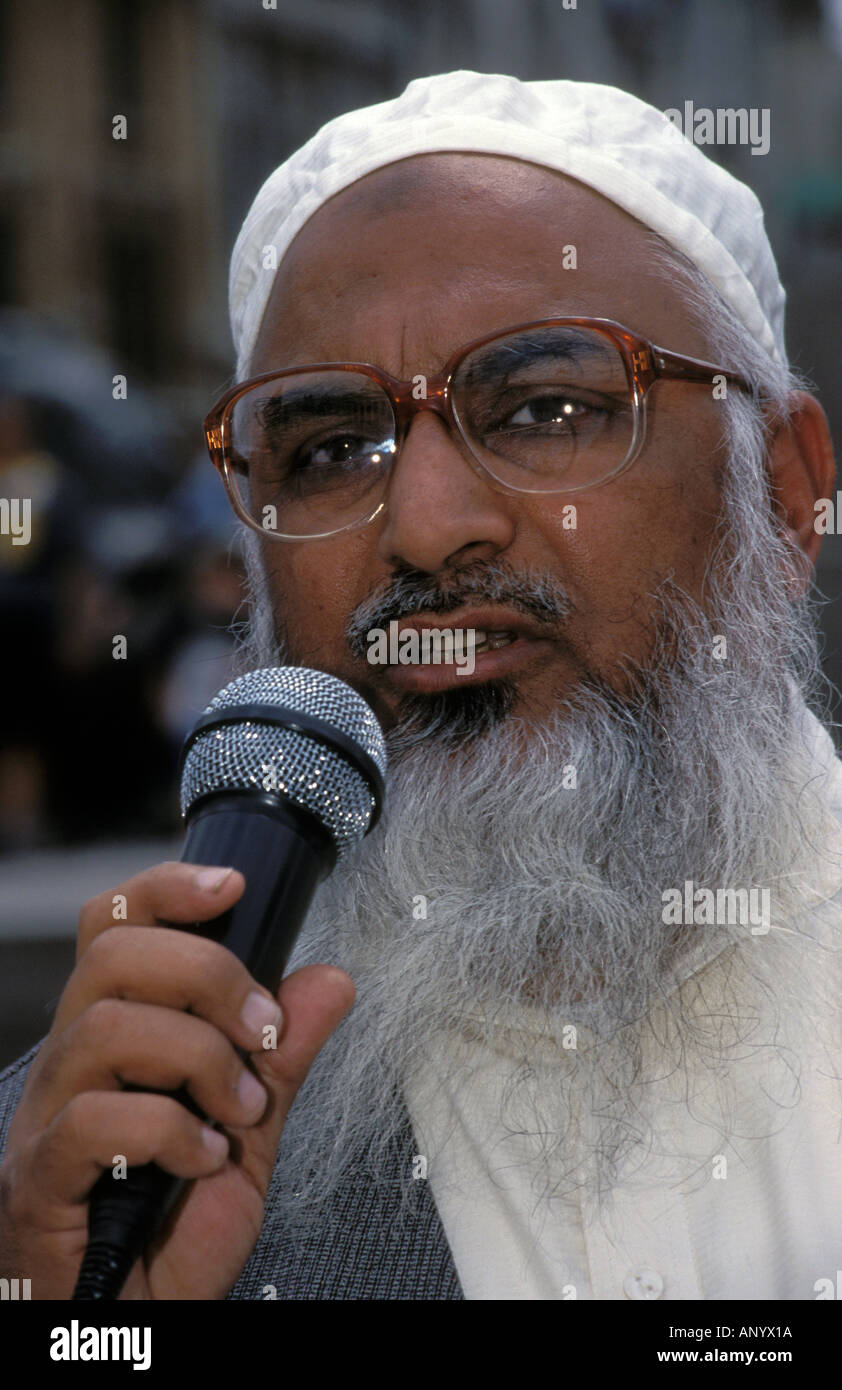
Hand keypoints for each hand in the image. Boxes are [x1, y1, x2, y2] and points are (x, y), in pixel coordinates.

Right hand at [0, 861, 353, 1298]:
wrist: (141, 1324)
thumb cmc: (177, 1231)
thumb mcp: (250, 1131)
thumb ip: (281, 1057)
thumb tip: (329, 980)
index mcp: (114, 1037)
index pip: (114, 927)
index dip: (166, 889)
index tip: (233, 887)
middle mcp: (70, 1065)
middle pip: (113, 956)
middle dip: (207, 974)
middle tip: (261, 1030)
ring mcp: (47, 1119)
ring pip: (105, 1028)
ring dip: (199, 1059)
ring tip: (238, 1112)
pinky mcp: (41, 1179)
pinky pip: (95, 1120)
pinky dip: (171, 1131)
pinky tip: (203, 1162)